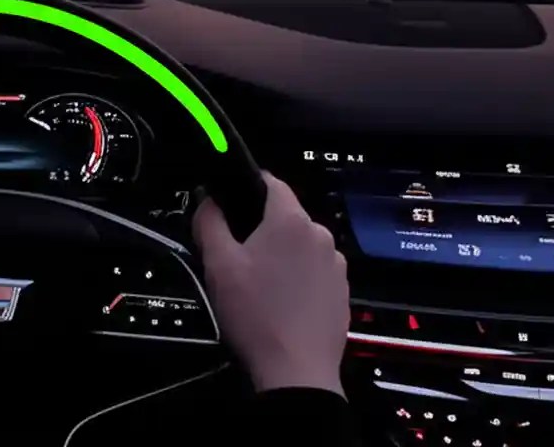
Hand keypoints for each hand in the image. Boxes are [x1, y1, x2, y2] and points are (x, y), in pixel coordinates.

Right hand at [193, 172, 348, 395]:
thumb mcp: (218, 265)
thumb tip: (209, 200)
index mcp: (291, 220)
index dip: (247, 187)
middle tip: (237, 258)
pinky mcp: (344, 292)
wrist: (295, 372)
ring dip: (282, 255)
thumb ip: (209, 222)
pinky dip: (299, 279)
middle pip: (286, 217)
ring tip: (260, 286)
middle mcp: (321, 235)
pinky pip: (316, 272)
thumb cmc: (254, 313)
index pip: (271, 182)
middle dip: (262, 229)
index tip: (229, 205)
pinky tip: (282, 304)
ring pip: (301, 246)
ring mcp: (337, 265)